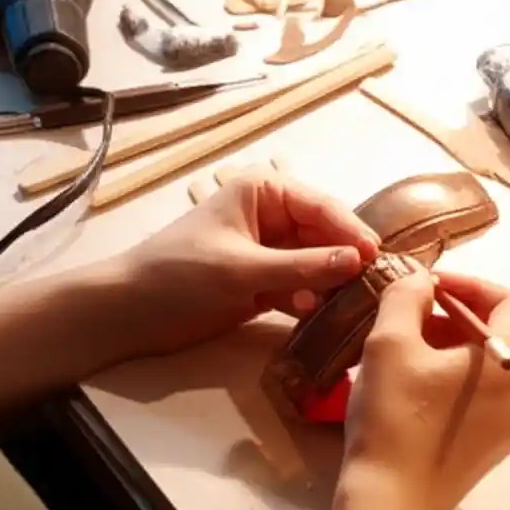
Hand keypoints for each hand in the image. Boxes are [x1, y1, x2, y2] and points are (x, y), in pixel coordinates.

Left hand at [120, 171, 380, 353]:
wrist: (131, 312)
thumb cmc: (180, 275)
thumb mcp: (243, 271)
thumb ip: (302, 267)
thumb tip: (357, 262)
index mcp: (263, 192)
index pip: (322, 207)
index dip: (351, 232)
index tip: (378, 259)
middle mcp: (271, 215)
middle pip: (325, 235)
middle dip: (346, 259)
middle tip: (377, 287)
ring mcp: (268, 251)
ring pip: (317, 263)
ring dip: (332, 283)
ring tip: (355, 305)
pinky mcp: (262, 283)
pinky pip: (301, 286)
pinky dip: (313, 300)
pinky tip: (326, 317)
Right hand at [341, 268, 509, 509]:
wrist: (388, 504)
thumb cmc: (392, 417)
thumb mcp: (389, 342)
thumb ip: (407, 297)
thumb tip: (420, 282)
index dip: (475, 284)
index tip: (433, 287)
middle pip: (508, 334)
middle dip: (463, 314)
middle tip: (417, 313)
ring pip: (495, 367)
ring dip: (458, 345)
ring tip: (410, 346)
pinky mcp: (491, 449)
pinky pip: (486, 397)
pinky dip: (459, 377)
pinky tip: (416, 383)